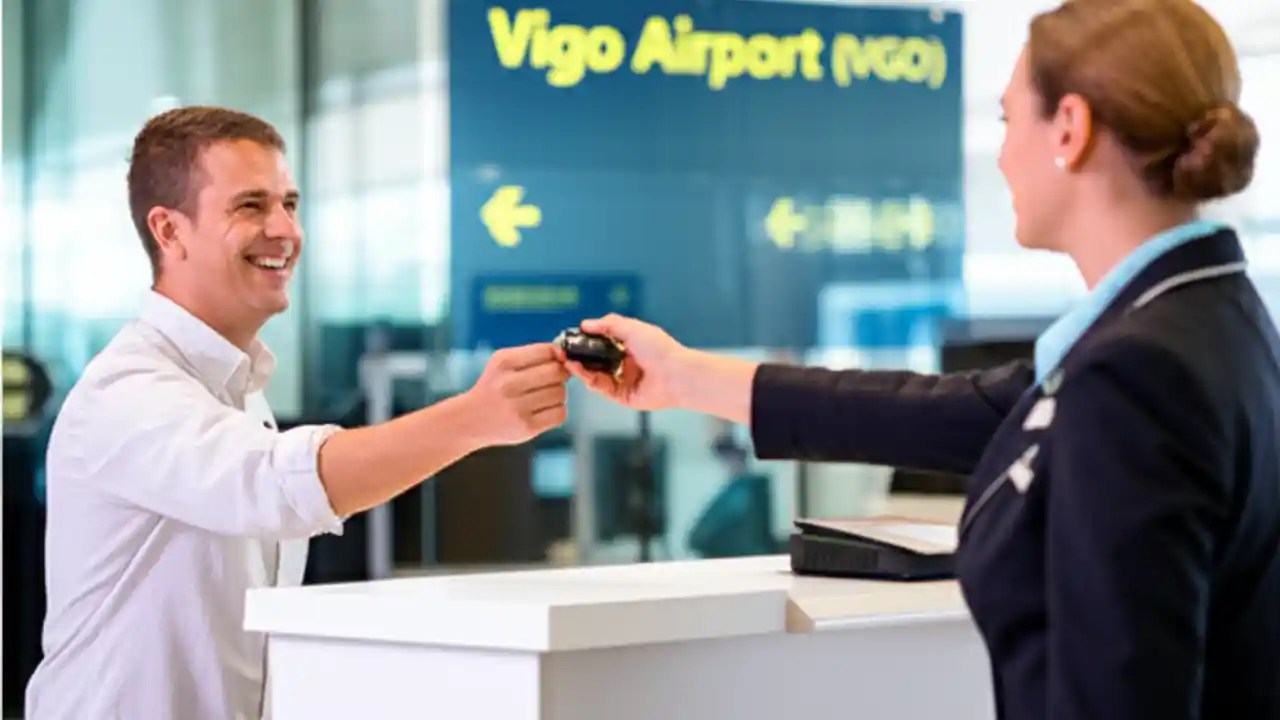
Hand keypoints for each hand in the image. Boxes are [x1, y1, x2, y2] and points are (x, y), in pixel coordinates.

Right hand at [465, 343, 568, 445]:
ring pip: (561, 393)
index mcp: (504, 362)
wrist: (469, 420)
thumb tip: (566, 356)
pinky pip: (560, 414)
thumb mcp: (503, 363)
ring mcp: (517, 408)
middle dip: (560, 374)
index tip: (555, 361)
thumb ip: (534, 354)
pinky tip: (543, 410)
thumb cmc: (494, 387)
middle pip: (557, 372)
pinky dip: (557, 411)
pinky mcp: (526, 428)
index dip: (558, 355)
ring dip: (558, 394)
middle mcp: (509, 384)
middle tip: (551, 380)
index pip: (547, 351)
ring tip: (542, 396)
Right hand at [560, 314, 691, 410]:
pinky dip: (590, 381)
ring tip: (568, 361)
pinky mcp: (623, 396)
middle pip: (596, 362)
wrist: (676, 374)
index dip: (585, 342)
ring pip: (596, 376)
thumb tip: (586, 324)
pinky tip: (581, 372)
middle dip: (579, 358)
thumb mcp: (632, 328)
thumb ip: (608, 324)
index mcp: (629, 347)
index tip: (570, 339)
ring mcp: (624, 381)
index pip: (601, 344)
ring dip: (581, 369)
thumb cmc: (660, 349)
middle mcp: (625, 364)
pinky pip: (602, 389)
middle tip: (563, 353)